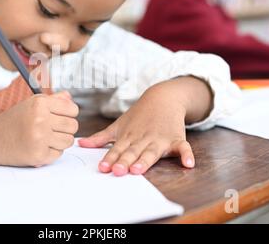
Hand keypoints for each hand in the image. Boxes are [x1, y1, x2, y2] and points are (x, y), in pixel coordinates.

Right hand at [0, 91, 78, 166]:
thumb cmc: (14, 120)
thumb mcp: (31, 104)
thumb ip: (53, 100)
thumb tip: (70, 98)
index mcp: (40, 103)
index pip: (73, 110)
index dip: (67, 115)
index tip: (58, 118)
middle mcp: (40, 119)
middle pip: (73, 126)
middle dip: (65, 129)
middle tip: (51, 130)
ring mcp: (39, 138)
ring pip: (69, 141)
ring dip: (60, 141)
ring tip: (45, 139)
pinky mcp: (38, 155)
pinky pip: (58, 154)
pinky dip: (51, 152)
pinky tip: (38, 147)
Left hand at [79, 82, 199, 176]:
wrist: (163, 98)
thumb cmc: (138, 116)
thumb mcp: (119, 125)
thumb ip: (101, 138)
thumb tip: (80, 144)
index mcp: (129, 136)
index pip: (118, 149)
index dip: (110, 158)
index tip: (103, 167)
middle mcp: (143, 138)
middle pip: (133, 151)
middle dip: (125, 161)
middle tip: (118, 170)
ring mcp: (160, 139)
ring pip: (153, 151)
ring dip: (146, 160)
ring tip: (140, 169)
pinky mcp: (176, 139)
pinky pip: (183, 147)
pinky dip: (186, 155)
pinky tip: (188, 164)